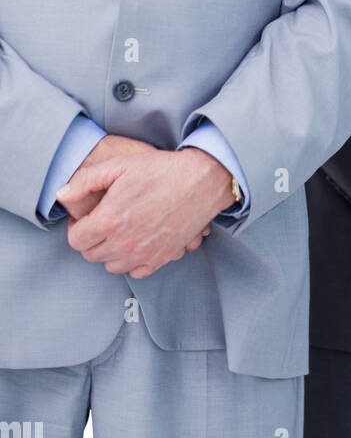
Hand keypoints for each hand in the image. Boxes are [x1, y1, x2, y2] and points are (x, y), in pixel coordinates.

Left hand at [62, 136, 211, 253]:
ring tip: (121, 231)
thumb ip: (86, 181)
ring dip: (110, 251)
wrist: (201, 180)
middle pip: (91, 255)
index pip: (76, 241)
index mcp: (110, 221)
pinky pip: (136, 272)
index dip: (77, 228)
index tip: (87, 218)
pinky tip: (137, 242)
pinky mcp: (161, 258)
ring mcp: (144, 254)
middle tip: (104, 222)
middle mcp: (124, 243)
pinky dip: (132, 261)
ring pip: (112, 265)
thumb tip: (62, 195)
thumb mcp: (121, 165)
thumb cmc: (162, 170)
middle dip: (92, 239)